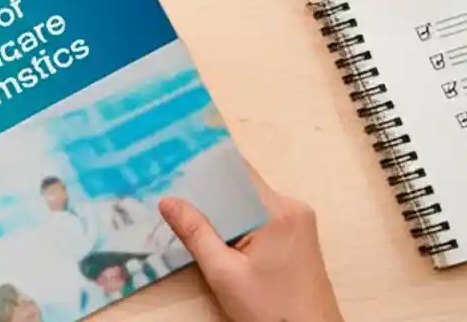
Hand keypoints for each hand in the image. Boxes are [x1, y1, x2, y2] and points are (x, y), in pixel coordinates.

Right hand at [158, 167, 343, 321]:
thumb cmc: (271, 311)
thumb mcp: (224, 274)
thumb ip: (195, 234)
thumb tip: (168, 200)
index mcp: (277, 211)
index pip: (238, 170)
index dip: (206, 163)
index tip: (175, 160)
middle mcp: (293, 209)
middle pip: (242, 188)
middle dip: (209, 193)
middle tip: (172, 192)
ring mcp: (299, 223)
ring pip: (249, 205)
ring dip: (223, 212)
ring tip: (188, 214)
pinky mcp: (298, 238)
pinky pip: (260, 219)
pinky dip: (238, 224)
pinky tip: (216, 236)